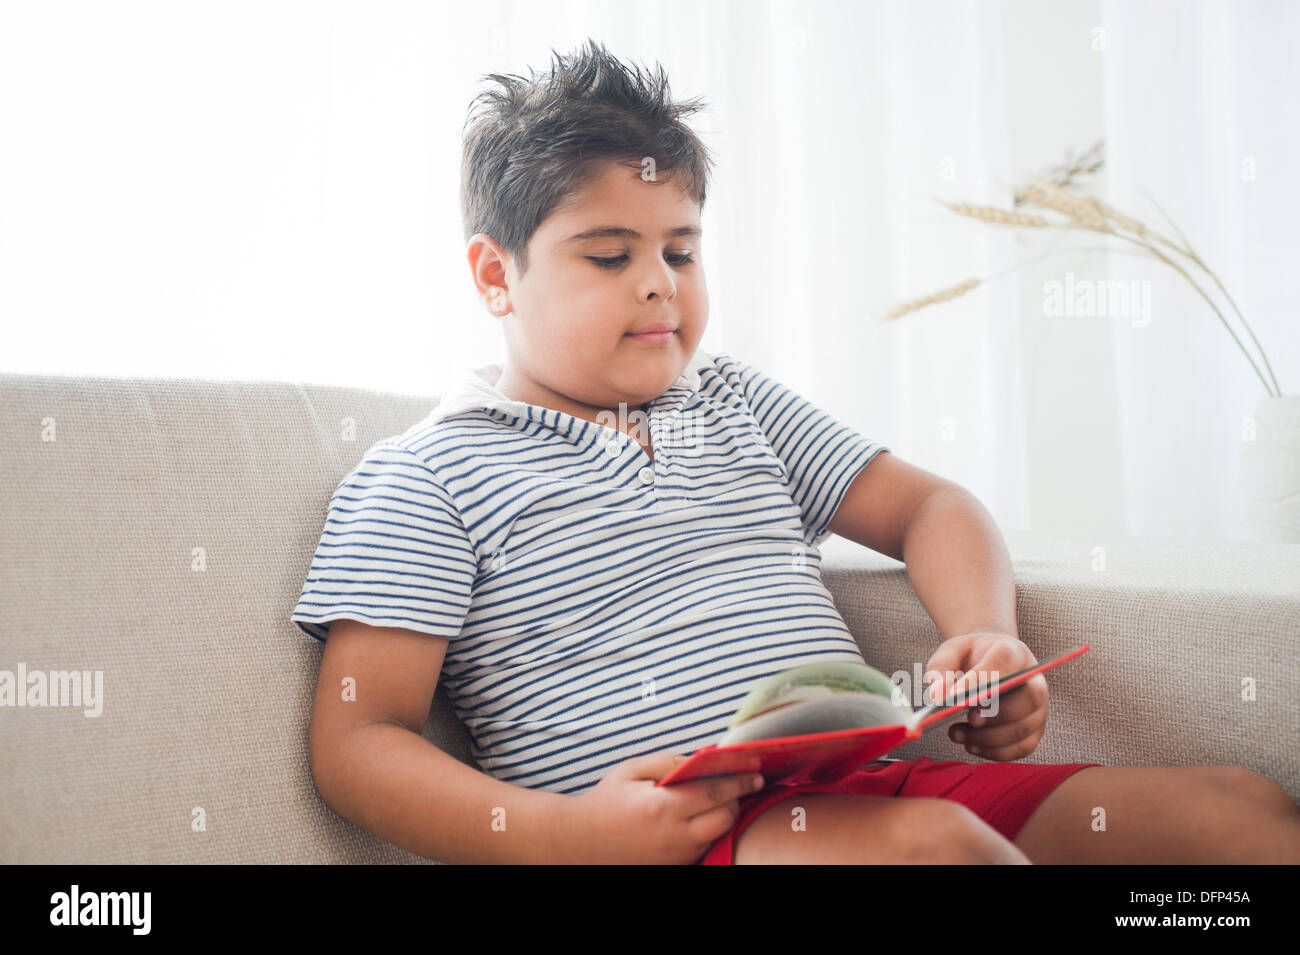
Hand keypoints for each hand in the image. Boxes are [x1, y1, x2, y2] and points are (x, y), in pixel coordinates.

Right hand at [553, 751, 765, 863]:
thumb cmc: (607, 800)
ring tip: (719, 800)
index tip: (755, 774)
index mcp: (664, 807)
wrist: (582, 841)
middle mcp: (674, 836)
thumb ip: (669, 762)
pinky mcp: (674, 867)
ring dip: (723, 817)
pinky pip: (702, 849)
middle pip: (725, 818)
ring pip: (717, 835)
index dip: (739, 781)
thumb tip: (703, 760)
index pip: (715, 792)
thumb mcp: (632, 770)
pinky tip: (700, 819)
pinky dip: (708, 833)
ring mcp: (676, 856)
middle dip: (735, 800)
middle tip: (739, 785)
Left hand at [923, 631, 1048, 760]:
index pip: (1006, 663)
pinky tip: (970, 746)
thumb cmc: (970, 658)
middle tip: (968, 719)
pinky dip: (994, 751)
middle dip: (996, 714)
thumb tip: (937, 696)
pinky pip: (1022, 748)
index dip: (982, 680)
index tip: (955, 696)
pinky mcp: (1034, 731)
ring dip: (988, 737)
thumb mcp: (951, 652)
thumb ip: (941, 668)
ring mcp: (1039, 708)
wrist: (988, 664)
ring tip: (956, 734)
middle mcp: (1034, 681)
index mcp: (1014, 652)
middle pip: (1028, 699)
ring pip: (1024, 728)